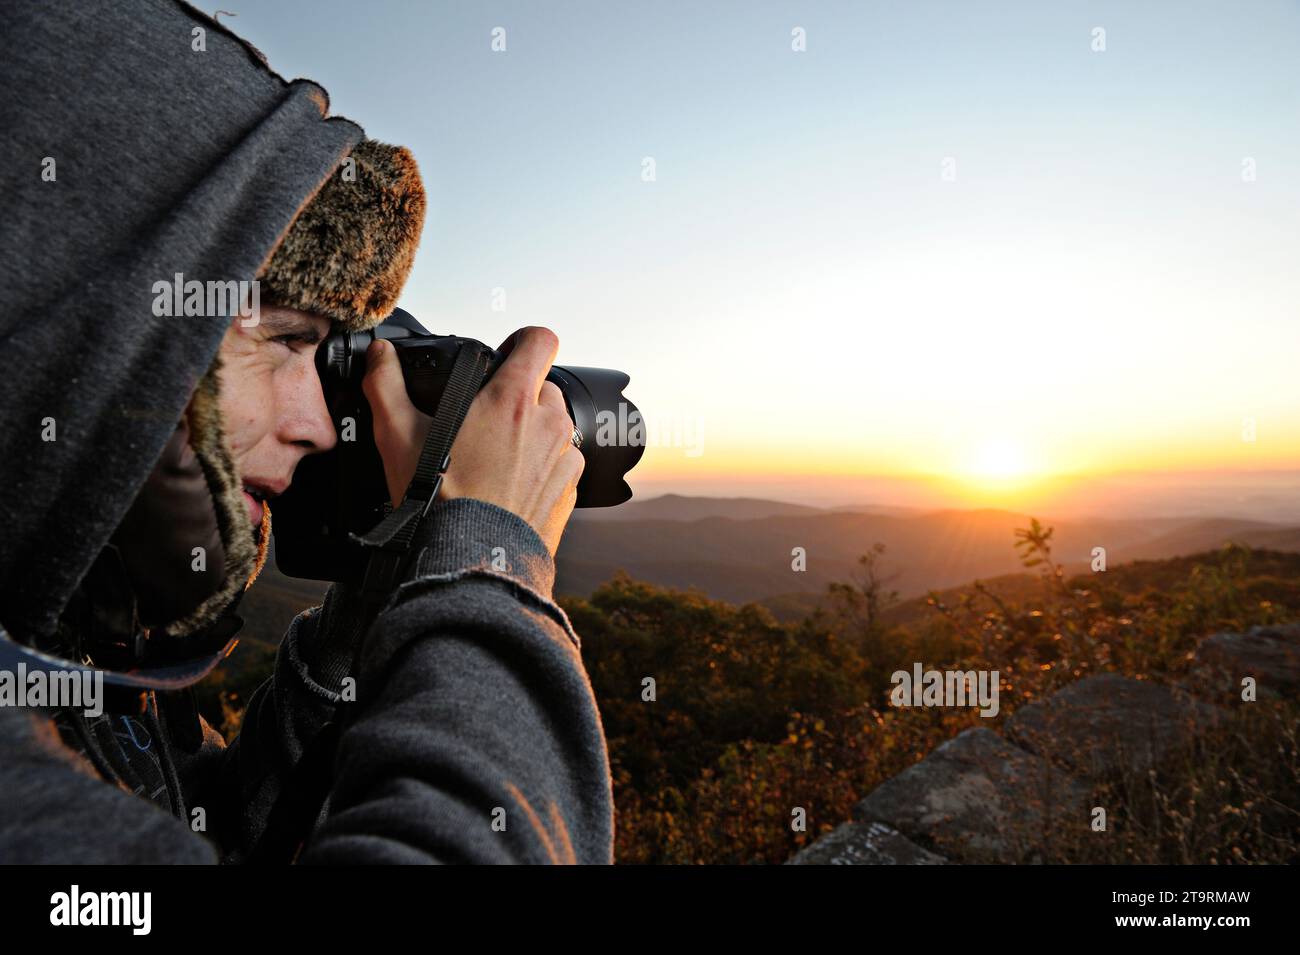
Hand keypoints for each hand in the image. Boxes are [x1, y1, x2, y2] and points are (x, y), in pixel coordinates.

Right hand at [361, 327, 584, 557]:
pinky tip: (511, 486)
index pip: (540, 340)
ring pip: (554, 426)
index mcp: (513, 399)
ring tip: (496, 459)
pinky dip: (542, 468)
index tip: (508, 353)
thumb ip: (386, 385)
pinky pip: (561, 463)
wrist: (471, 561)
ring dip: (532, 433)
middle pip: (543, 386)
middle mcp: (549, 422)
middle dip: (519, 396)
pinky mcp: (571, 489)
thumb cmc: (440, 501)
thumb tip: (380, 356)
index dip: (523, 340)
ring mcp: (565, 457)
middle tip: (485, 421)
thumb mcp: (398, 437)